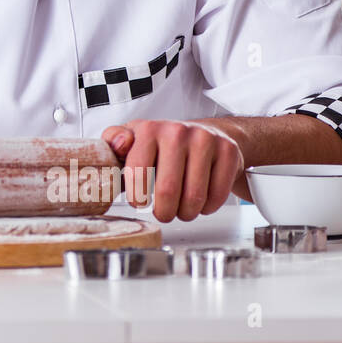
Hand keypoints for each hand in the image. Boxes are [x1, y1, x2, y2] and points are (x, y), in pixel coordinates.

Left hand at [100, 120, 243, 221]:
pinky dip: (207, 207)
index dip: (137, 196)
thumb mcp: (133, 139)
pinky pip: (217, 196)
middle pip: (167, 190)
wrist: (207, 132)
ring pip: (194, 198)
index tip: (140, 202)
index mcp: (149, 130)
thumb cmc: (165, 143)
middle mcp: (177, 132)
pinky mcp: (228, 152)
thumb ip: (114, 143)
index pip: (138, 172)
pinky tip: (200, 201)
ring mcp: (205, 140)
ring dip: (186, 213)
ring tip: (181, 208)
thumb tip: (116, 146)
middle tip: (163, 213)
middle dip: (163, 211)